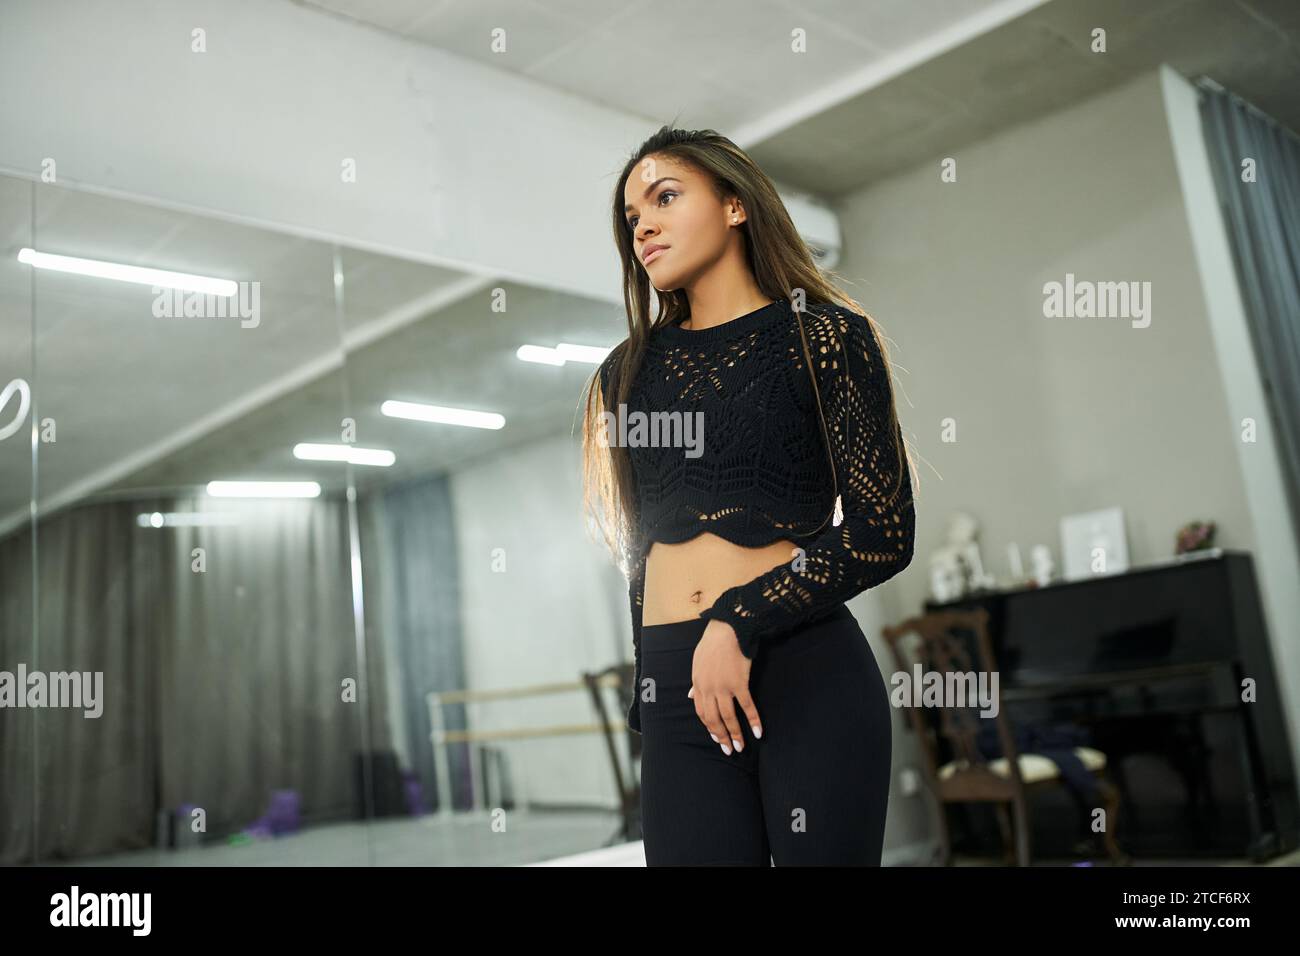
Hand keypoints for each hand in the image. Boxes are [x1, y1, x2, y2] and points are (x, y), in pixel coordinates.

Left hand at [687, 619, 762, 753]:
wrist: (728, 629)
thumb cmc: (712, 643)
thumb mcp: (697, 662)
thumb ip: (695, 682)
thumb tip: (690, 696)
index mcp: (698, 684)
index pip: (701, 712)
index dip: (709, 727)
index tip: (717, 738)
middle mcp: (708, 688)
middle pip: (713, 719)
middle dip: (721, 737)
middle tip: (729, 750)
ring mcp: (724, 687)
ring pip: (728, 717)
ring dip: (735, 734)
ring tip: (741, 747)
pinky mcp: (739, 682)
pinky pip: (746, 706)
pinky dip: (753, 720)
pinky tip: (757, 732)